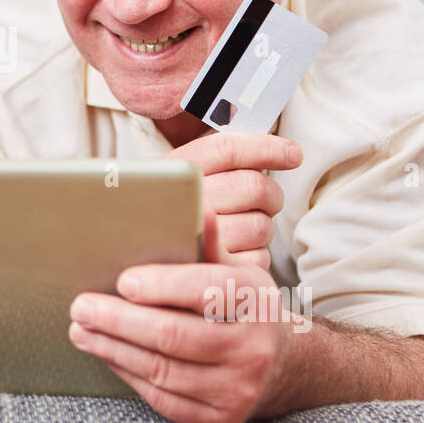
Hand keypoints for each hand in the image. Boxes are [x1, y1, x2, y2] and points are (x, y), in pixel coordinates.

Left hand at [68, 207, 295, 422]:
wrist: (283, 365)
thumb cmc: (244, 307)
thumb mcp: (238, 271)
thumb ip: (211, 245)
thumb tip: (196, 207)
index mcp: (254, 302)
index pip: (206, 290)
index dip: (162, 286)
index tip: (122, 281)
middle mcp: (251, 348)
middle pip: (174, 335)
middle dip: (119, 320)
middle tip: (81, 306)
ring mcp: (236, 388)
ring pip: (162, 369)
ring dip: (113, 348)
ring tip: (80, 330)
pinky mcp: (219, 418)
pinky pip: (163, 397)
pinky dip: (128, 374)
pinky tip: (107, 354)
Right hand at [166, 131, 301, 269]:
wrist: (130, 268)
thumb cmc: (166, 215)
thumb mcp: (175, 178)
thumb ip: (218, 159)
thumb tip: (291, 151)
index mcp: (171, 174)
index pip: (226, 149)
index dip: (265, 147)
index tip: (293, 154)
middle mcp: (182, 206)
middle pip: (253, 186)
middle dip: (270, 192)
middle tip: (263, 199)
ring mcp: (198, 243)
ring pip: (262, 225)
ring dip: (260, 225)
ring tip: (238, 228)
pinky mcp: (215, 275)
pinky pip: (259, 258)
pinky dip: (253, 255)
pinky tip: (232, 253)